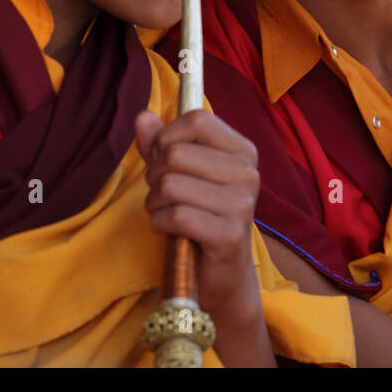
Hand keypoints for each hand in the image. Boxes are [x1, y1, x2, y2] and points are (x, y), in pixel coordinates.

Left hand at [134, 109, 262, 332]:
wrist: (220, 275)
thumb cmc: (198, 217)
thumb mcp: (179, 175)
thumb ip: (160, 145)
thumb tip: (142, 116)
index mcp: (243, 150)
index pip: (197, 120)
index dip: (167, 137)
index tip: (162, 159)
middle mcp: (248, 173)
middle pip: (176, 154)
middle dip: (154, 176)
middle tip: (163, 195)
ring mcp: (242, 204)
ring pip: (170, 184)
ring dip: (154, 203)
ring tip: (165, 214)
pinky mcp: (229, 235)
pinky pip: (174, 216)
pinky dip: (159, 224)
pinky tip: (169, 232)